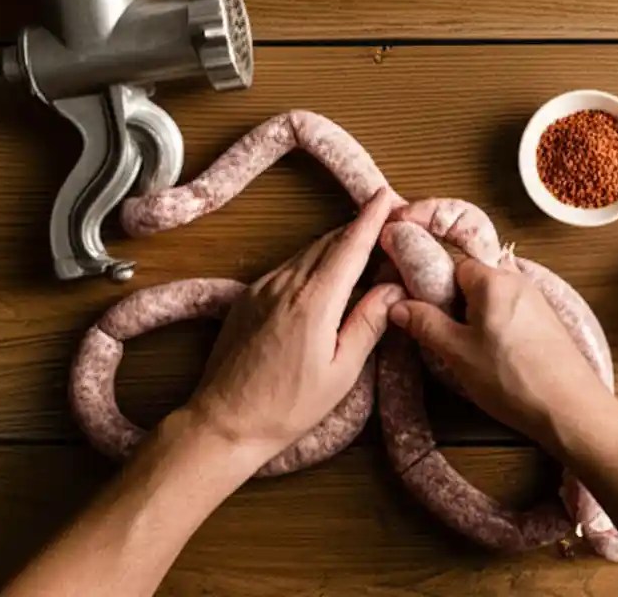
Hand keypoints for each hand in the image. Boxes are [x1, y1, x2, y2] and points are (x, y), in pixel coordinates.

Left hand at [187, 189, 404, 464]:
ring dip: (336, 247)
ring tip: (363, 252)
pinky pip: (288, 268)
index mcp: (314, 302)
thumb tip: (393, 289)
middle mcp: (285, 285)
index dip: (371, 218)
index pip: (350, 246)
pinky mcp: (247, 297)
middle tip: (386, 225)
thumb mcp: (341, 372)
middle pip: (329, 242)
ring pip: (307, 253)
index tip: (387, 195)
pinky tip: (326, 281)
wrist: (223, 421)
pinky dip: (313, 264)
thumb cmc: (287, 406)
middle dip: (358, 228)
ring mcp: (262, 288)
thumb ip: (368, 323)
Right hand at [387, 257, 610, 442]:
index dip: (433, 282)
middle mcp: (519, 282)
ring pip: (493, 301)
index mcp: (493, 281)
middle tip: (442, 334)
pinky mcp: (548, 324)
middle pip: (475, 281)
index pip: (454, 263)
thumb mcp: (457, 353)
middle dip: (455, 304)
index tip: (420, 303)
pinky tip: (494, 359)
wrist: (569, 408)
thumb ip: (426, 324)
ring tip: (467, 352)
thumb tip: (398, 306)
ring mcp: (537, 303)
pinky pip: (512, 315)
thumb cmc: (513, 379)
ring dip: (475, 320)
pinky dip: (496, 330)